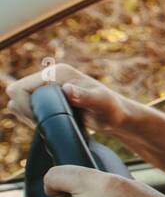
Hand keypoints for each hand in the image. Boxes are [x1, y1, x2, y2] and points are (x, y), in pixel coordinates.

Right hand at [6, 64, 130, 133]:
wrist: (116, 116)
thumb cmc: (112, 110)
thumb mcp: (102, 104)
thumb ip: (86, 97)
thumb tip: (68, 90)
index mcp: (58, 73)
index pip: (20, 87)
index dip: (25, 106)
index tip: (43, 119)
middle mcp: (49, 76)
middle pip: (16, 93)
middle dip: (26, 111)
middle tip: (49, 122)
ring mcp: (47, 86)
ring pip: (18, 101)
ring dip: (29, 115)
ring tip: (52, 122)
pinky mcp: (46, 97)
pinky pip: (25, 107)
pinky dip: (32, 117)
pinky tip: (51, 123)